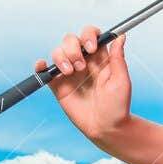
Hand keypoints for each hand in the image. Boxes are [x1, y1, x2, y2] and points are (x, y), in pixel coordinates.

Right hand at [34, 25, 131, 144]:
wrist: (106, 128)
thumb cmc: (118, 106)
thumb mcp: (121, 81)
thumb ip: (118, 58)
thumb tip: (121, 36)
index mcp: (100, 58)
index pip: (91, 35)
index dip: (88, 35)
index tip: (91, 48)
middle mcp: (84, 62)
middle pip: (71, 40)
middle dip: (73, 48)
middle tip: (80, 66)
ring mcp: (70, 73)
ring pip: (58, 52)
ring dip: (61, 57)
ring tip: (70, 72)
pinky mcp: (58, 85)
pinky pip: (45, 71)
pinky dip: (40, 65)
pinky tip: (43, 65)